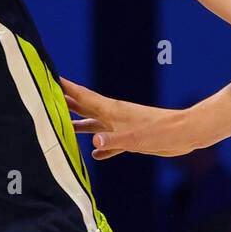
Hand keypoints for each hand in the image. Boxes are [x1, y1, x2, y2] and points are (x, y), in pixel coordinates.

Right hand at [60, 77, 194, 160]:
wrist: (185, 134)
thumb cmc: (161, 132)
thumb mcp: (135, 139)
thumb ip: (113, 141)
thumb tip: (94, 144)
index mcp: (111, 111)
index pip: (82, 96)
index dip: (64, 87)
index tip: (48, 76)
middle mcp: (113, 116)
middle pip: (83, 107)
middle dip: (65, 102)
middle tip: (45, 97)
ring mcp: (121, 127)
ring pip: (94, 125)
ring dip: (78, 125)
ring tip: (61, 126)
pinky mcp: (130, 139)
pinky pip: (109, 143)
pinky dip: (100, 148)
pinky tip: (94, 155)